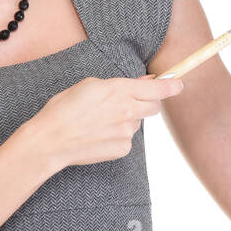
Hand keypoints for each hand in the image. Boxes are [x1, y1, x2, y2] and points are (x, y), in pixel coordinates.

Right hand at [29, 74, 184, 168]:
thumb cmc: (65, 108)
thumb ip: (120, 84)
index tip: (179, 84)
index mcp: (120, 90)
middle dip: (149, 102)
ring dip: (127, 119)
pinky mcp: (122, 148)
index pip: (158, 88)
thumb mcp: (90, 86)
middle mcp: (128, 111)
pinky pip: (127, 138)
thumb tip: (143, 82)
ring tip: (100, 121)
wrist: (52, 140)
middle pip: (154, 107)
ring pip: (137, 122)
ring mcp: (127, 132)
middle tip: (132, 102)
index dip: (171, 85)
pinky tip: (98, 135)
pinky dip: (118, 135)